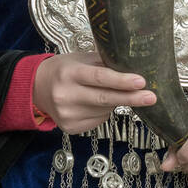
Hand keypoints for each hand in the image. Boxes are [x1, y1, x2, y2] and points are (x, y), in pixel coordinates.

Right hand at [32, 50, 156, 134]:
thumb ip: (104, 62)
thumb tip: (133, 64)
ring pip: (104, 111)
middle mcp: (66, 95)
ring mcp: (67, 114)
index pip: (100, 78)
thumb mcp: (80, 59)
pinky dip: (103, 112)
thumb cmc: (64, 70)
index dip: (121, 81)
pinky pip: (98, 120)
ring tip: (107, 93)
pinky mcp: (69, 127)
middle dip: (130, 98)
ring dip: (114, 103)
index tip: (141, 81)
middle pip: (104, 99)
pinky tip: (94, 104)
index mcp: (70, 73)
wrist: (36, 88)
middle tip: (151, 97)